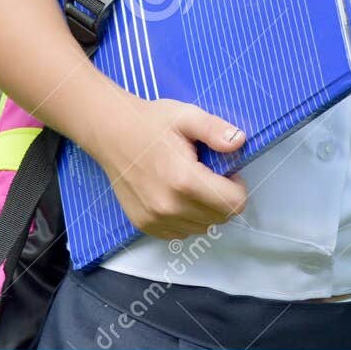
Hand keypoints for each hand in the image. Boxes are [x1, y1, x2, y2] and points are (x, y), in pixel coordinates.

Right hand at [93, 97, 248, 241]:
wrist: (111, 133)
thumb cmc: (150, 122)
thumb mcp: (187, 117)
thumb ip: (215, 130)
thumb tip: (239, 142)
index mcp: (184, 181)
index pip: (233, 203)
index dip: (237, 186)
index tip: (226, 171)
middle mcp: (169, 207)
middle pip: (220, 218)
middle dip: (223, 198)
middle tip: (209, 174)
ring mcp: (155, 219)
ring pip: (202, 227)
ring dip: (205, 210)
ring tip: (192, 184)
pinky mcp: (144, 225)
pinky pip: (180, 232)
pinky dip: (186, 218)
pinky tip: (177, 196)